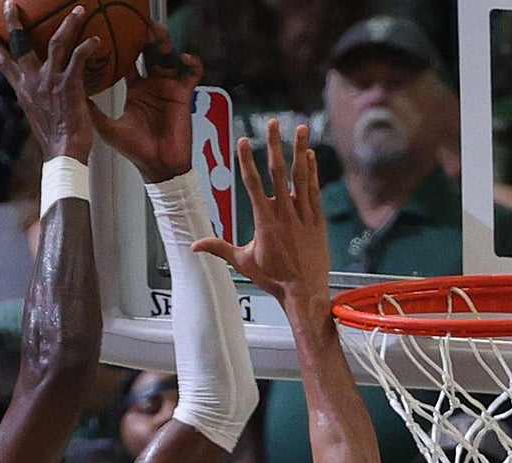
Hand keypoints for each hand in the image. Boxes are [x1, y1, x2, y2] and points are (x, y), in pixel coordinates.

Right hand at [0, 3, 98, 159]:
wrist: (63, 152)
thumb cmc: (55, 140)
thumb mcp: (39, 117)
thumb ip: (41, 100)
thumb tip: (49, 96)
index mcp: (23, 90)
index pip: (5, 64)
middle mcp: (32, 81)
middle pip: (21, 44)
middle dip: (15, 22)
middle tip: (12, 4)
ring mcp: (50, 80)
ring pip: (56, 42)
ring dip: (68, 23)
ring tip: (78, 10)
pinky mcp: (69, 84)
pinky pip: (78, 57)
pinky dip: (87, 46)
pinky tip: (96, 39)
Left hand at [88, 21, 200, 181]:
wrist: (158, 166)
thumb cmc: (135, 150)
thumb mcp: (107, 127)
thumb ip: (91, 109)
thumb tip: (71, 93)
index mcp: (135, 89)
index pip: (128, 60)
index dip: (122, 45)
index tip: (112, 32)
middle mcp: (152, 84)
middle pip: (149, 51)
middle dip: (144, 35)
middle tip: (136, 23)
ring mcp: (168, 87)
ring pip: (169, 55)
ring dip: (164, 41)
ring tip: (156, 33)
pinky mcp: (184, 94)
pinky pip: (193, 73)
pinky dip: (191, 63)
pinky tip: (183, 58)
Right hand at [194, 120, 328, 310]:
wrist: (304, 291)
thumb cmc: (273, 279)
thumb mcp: (243, 262)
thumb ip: (219, 248)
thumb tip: (194, 246)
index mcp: (265, 221)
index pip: (253, 184)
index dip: (247, 160)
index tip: (244, 141)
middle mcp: (285, 214)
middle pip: (279, 172)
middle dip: (275, 145)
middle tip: (273, 123)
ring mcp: (304, 215)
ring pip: (301, 177)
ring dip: (299, 150)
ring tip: (300, 128)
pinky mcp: (318, 220)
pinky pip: (315, 190)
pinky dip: (312, 171)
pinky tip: (310, 155)